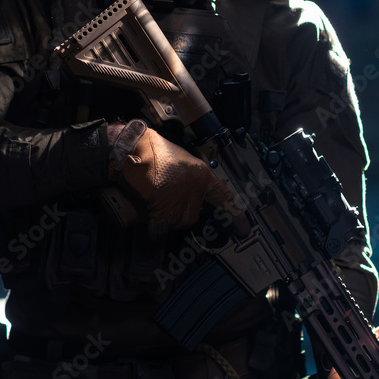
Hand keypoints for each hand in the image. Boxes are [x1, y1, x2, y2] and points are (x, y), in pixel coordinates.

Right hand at [117, 124, 248, 237]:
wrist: (134, 149)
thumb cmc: (154, 151)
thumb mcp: (183, 160)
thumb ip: (192, 178)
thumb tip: (194, 194)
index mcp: (202, 175)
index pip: (225, 198)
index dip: (236, 216)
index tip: (245, 229)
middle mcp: (194, 189)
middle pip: (192, 216)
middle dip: (179, 213)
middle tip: (166, 200)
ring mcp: (178, 201)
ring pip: (176, 223)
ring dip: (166, 218)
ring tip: (155, 200)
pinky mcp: (162, 210)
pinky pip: (159, 229)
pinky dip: (153, 227)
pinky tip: (148, 214)